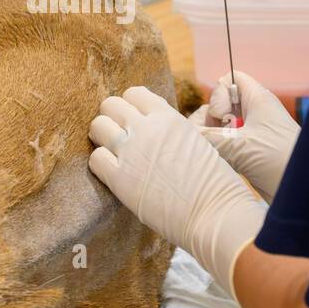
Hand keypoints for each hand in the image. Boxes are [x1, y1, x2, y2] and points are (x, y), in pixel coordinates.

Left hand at [88, 86, 265, 296]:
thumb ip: (170, 130)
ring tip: (113, 153)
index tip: (134, 121)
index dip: (131, 107)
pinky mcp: (119, 178)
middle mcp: (146, 128)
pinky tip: (114, 174)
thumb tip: (153, 130)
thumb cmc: (213, 183)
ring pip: (97, 126)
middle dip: (112, 119)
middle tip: (120, 137)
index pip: (134, 93)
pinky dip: (101, 165)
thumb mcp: (195, 140)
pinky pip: (95, 159)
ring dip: (102, 138)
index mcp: (168, 116)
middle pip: (110, 105)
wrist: (213, 214)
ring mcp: (130, 151)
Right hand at [189, 71, 299, 202]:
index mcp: (258, 99)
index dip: (218, 94)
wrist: (306, 189)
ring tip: (215, 152)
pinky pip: (228, 144)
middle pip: (221, 104)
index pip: (229, 79)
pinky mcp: (253, 152)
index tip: (222, 116)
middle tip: (213, 136)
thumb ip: (208, 137)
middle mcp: (256, 113)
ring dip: (213, 138)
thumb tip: (185, 134)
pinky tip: (220, 162)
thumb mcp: (239, 146)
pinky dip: (220, 151)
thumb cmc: (280, 160)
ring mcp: (254, 133)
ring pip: (222, 127)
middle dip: (210, 119)